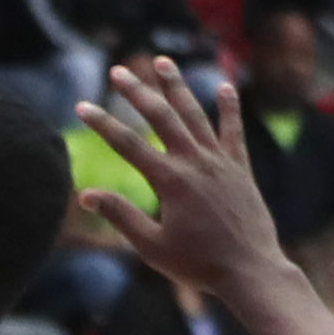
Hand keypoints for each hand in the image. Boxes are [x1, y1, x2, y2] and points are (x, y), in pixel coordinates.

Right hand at [76, 59, 286, 297]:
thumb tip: (85, 194)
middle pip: (161, 117)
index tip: (81, 106)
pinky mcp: (240, 169)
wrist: (252, 272)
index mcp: (170, 181)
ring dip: (177, 88)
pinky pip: (233, 132)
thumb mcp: (151, 246)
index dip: (102, 123)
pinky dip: (229, 108)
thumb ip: (120, 215)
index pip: (127, 144)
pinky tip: (224, 87)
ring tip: (163, 62)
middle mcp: (196, 164)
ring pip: (195, 115)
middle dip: (137, 92)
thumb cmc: (199, 264)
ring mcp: (221, 163)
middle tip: (118, 71)